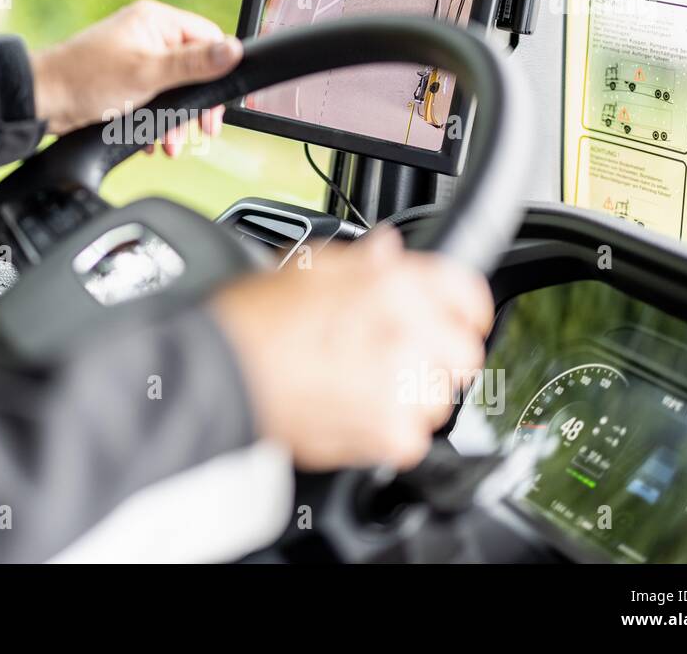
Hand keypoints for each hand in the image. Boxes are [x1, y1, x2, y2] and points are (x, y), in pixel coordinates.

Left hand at [29, 0, 242, 155]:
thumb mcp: (148, 73)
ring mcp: (135, 57)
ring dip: (174, 120)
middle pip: (193, 69)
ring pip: (173, 89)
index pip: (207, 39)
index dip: (217, 73)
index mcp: (156, 21)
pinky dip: (153, 121)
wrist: (43, 100)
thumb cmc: (87, 79)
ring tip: (168, 145)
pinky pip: (153, 99)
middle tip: (198, 133)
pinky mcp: (124, 79)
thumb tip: (233, 51)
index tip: (216, 108)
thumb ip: (193, 64)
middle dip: (193, 107)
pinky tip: (148, 139)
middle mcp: (148, 34)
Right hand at [211, 228, 493, 471]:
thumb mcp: (307, 267)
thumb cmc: (251, 321)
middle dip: (437, 353)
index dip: (461, 306)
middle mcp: (408, 334)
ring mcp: (401, 389)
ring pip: (441, 397)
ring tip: (366, 384)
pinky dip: (391, 430)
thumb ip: (362, 260)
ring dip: (415, 393)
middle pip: (463, 351)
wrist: (219, 376)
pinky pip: (414, 437)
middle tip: (397, 354)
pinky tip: (355, 411)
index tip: (453, 317)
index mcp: (392, 286)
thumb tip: (388, 250)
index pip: (467, 294)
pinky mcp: (387, 435)